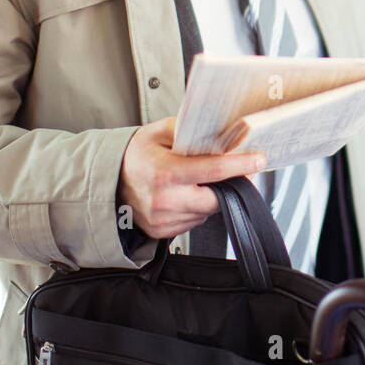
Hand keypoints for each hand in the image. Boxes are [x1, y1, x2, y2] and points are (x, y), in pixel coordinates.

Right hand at [118, 116, 266, 238]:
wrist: (106, 181)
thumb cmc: (135, 154)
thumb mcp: (160, 132)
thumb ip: (191, 133)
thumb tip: (222, 134)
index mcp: (166, 172)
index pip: (214, 170)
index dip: (240, 165)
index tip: (259, 159)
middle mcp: (165, 200)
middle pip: (217, 198)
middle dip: (229, 185)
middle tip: (235, 172)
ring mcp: (163, 220)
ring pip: (207, 211)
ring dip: (212, 197)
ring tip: (198, 181)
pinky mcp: (163, 232)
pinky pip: (194, 221)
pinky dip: (197, 208)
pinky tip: (186, 195)